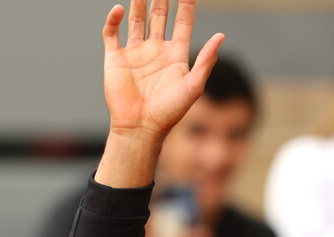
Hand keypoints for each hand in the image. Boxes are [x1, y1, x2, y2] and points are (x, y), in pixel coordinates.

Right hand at [102, 0, 222, 139]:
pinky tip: (119, 9)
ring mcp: (135, 53)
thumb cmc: (169, 112)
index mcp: (175, 55)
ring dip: (138, 3)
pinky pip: (112, 33)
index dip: (186, 6)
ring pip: (136, 20)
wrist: (141, 128)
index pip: (182, 23)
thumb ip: (206, 60)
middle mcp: (155, 51)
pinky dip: (113, 20)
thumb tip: (221, 35)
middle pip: (159, 17)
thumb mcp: (193, 85)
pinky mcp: (115, 59)